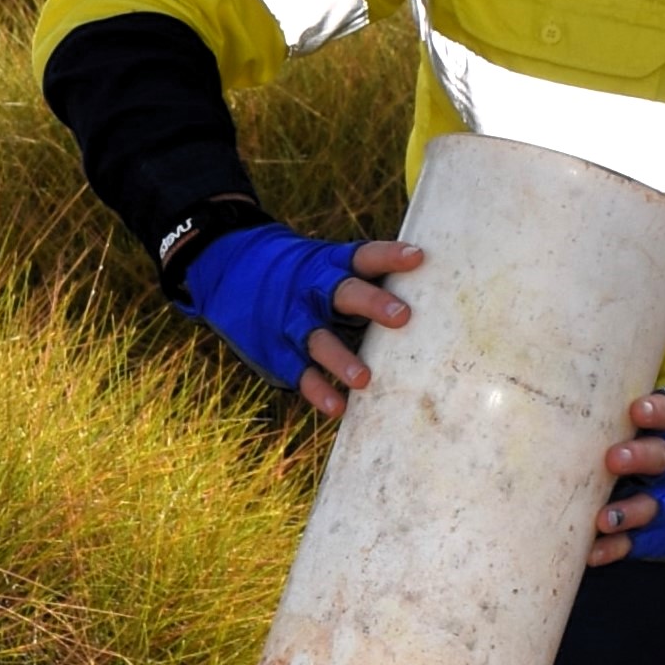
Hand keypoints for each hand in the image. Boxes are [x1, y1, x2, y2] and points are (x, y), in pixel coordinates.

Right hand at [185, 228, 424, 414]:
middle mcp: (312, 290)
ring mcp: (292, 320)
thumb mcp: (329, 264)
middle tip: (403, 316)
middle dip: (372, 304)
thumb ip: (370, 281)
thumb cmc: (305, 276)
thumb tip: (434, 296)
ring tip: (364, 380)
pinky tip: (337, 407)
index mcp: (330, 264)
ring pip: (318, 339)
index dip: (390, 256)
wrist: (230, 269)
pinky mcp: (276, 349)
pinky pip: (298, 371)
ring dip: (341, 359)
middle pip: (343, 293)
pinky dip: (316, 389)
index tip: (418, 258)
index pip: (364, 256)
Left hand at [589, 391, 664, 570]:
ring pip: (649, 506)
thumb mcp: (664, 432)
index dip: (655, 413)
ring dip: (626, 513)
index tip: (636, 410)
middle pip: (659, 458)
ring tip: (604, 519)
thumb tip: (565, 404)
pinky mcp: (658, 533)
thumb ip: (625, 422)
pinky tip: (592, 553)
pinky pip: (635, 542)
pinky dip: (614, 548)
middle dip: (638, 458)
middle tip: (613, 459)